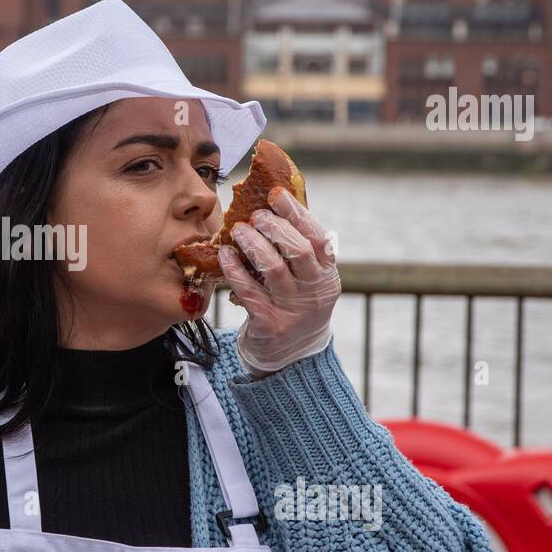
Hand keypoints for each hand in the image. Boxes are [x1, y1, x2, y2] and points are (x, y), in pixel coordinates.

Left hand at [218, 186, 340, 374]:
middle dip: (274, 227)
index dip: (297, 214)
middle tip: (255, 215)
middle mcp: (315, 291)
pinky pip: (249, 290)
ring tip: (237, 231)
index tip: (277, 195)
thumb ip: (298, 251)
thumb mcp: (307, 280)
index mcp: (327, 275)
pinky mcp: (270, 323)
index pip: (317, 238)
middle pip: (298, 250)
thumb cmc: (295, 305)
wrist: (291, 356)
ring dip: (253, 244)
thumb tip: (273, 208)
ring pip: (273, 268)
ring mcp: (293, 309)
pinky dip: (234, 269)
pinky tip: (224, 255)